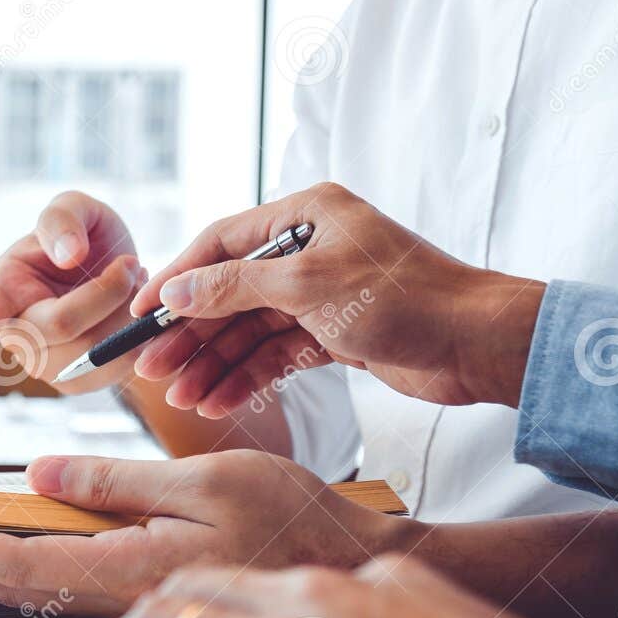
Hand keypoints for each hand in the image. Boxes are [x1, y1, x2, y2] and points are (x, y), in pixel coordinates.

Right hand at [0, 192, 148, 396]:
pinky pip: (116, 363)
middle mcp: (17, 337)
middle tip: (130, 262)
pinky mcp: (83, 380)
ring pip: (93, 349)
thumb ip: (63, 218)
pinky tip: (131, 311)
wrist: (121, 267)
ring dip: (126, 311)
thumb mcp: (74, 207)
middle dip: (106, 291)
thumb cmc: (85, 237)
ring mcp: (48, 366)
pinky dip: (136, 332)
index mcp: (0, 292)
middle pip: (61, 326)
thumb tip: (68, 257)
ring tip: (129, 284)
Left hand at [0, 450, 414, 617]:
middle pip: (11, 585)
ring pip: (33, 592)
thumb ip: (117, 482)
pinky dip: (20, 568)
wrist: (350, 577)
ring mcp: (131, 602)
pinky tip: (6, 548)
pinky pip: (64, 588)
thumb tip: (38, 478)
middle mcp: (122, 595)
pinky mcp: (145, 598)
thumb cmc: (295, 523)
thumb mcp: (208, 481)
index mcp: (131, 565)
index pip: (17, 561)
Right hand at [128, 182, 544, 415]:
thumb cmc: (405, 300)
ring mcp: (321, 293)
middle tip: (153, 370)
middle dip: (191, 334)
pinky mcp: (334, 332)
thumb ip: (234, 287)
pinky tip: (220, 402)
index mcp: (305, 215)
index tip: (140, 315)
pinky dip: (248, 377)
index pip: (220, 244)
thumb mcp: (307, 286)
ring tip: (183, 398)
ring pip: (249, 329)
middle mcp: (310, 248)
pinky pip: (275, 354)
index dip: (176, 280)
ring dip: (214, 364)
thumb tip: (175, 289)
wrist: (477, 345)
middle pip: (229, 292)